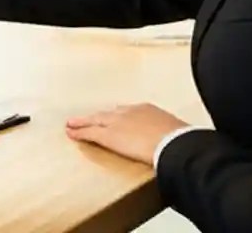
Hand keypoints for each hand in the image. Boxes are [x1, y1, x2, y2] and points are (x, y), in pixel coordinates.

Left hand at [64, 103, 189, 165]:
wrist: (172, 142)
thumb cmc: (179, 139)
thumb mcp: (176, 132)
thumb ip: (170, 134)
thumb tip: (178, 142)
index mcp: (146, 109)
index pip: (126, 111)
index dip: (116, 115)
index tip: (112, 117)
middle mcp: (129, 112)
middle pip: (107, 113)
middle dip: (96, 116)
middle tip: (85, 118)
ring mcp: (117, 122)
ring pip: (94, 120)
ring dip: (82, 122)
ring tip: (72, 124)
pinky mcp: (108, 135)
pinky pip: (90, 133)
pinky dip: (79, 133)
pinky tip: (71, 133)